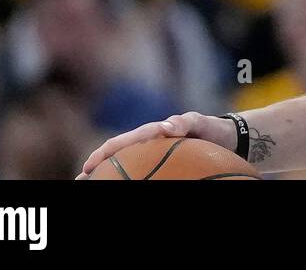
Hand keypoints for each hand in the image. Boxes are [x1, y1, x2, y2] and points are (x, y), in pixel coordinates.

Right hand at [76, 111, 234, 178]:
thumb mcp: (200, 122)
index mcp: (153, 131)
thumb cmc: (210, 128)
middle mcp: (148, 142)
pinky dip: (129, 176)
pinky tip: (124, 184)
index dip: (105, 151)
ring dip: (107, 173)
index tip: (90, 164)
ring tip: (88, 184)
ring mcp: (153, 152)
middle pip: (117, 153)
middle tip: (80, 178)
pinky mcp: (159, 161)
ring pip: (125, 163)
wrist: (225, 136)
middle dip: (97, 164)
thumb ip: (184, 121)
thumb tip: (166, 126)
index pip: (124, 141)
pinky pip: (142, 170)